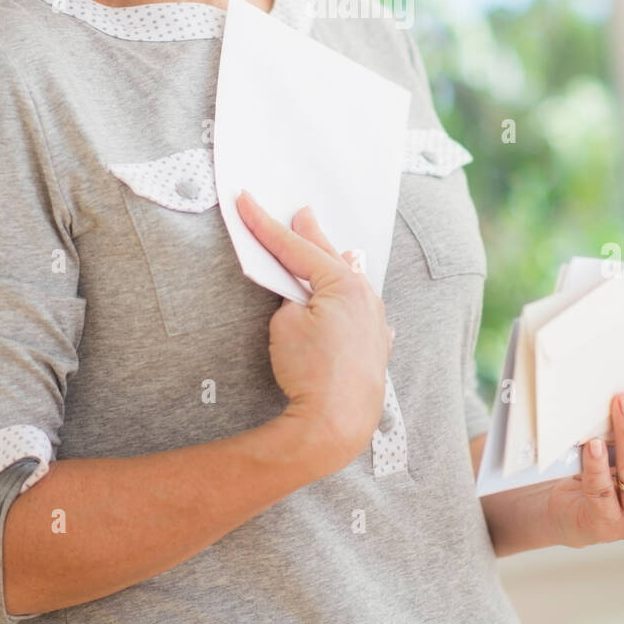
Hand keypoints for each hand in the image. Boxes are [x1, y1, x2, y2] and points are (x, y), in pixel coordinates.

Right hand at [234, 191, 393, 475]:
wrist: (335, 422)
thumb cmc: (309, 370)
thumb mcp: (286, 323)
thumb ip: (293, 299)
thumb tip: (305, 299)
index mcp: (343, 283)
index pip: (295, 248)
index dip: (266, 225)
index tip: (246, 201)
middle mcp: (367, 297)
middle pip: (331, 258)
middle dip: (312, 236)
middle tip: (301, 212)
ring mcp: (376, 323)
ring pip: (353, 284)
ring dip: (339, 265)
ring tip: (334, 248)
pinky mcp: (377, 348)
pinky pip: (365, 312)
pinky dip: (354, 299)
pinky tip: (358, 296)